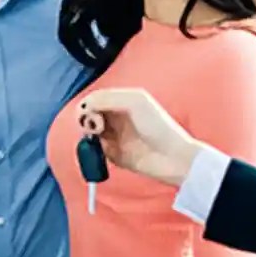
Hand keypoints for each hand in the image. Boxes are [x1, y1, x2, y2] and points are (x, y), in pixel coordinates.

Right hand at [76, 87, 201, 186]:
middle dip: (86, 120)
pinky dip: (97, 150)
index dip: (87, 106)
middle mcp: (116, 117)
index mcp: (121, 101)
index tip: (89, 114)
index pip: (93, 99)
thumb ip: (105, 99)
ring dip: (91, 136)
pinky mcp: (114, 154)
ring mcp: (115, 136)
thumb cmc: (159, 126)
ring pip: (90, 133)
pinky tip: (107, 150)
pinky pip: (96, 151)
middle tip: (96, 127)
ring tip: (101, 138)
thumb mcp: (134, 101)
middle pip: (88, 116)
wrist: (172, 157)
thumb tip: (83, 107)